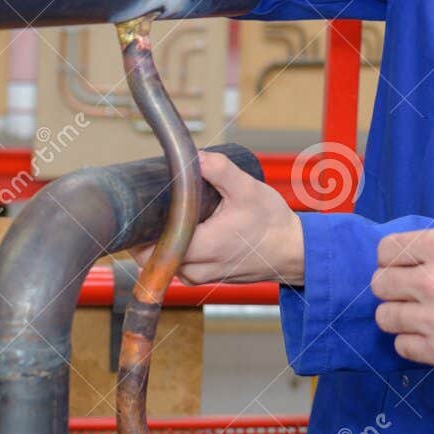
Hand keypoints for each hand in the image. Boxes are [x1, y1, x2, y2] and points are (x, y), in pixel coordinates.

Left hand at [132, 151, 303, 284]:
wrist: (293, 251)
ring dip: (163, 241)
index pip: (151, 246)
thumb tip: (193, 156)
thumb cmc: (272, 224)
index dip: (140, 228)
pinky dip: (177, 249)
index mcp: (203, 247)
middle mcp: (198, 269)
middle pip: (152, 255)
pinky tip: (186, 230)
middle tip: (154, 207)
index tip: (141, 208)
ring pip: (165, 261)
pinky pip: (179, 265)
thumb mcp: (248, 189)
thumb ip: (220, 170)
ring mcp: (201, 277)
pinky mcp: (207, 278)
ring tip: (172, 217)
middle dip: (149, 231)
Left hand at [370, 222, 433, 372]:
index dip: (392, 258)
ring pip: (385, 317)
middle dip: (393, 287)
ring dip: (400, 316)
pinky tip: (431, 337)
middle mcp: (428, 280)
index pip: (386, 249)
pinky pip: (401, 347)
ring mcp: (430, 318)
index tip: (402, 265)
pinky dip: (412, 343)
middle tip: (410, 293)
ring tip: (420, 317)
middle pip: (380, 284)